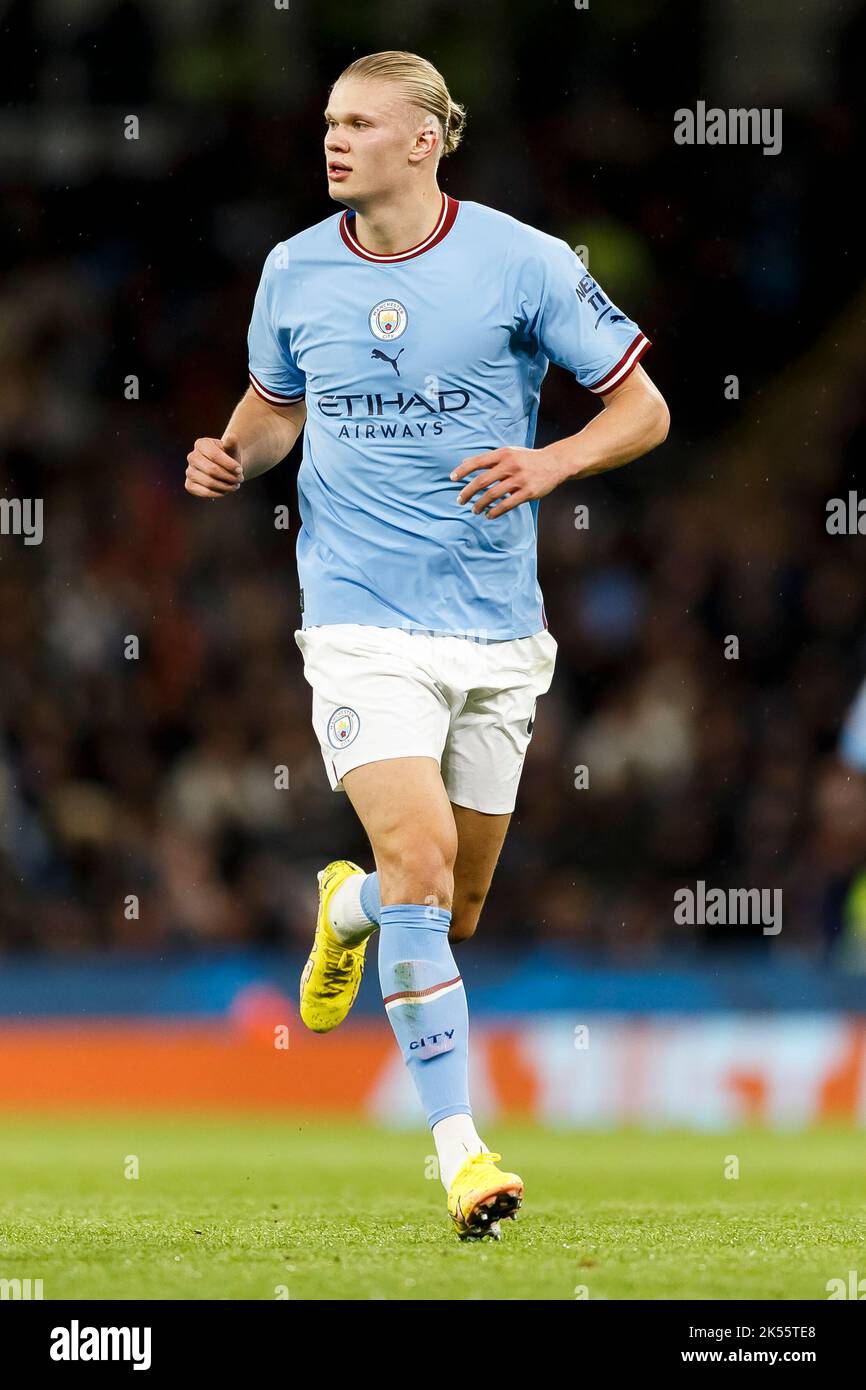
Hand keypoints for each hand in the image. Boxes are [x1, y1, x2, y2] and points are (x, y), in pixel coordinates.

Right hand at [185, 434, 242, 498]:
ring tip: (235, 485)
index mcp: (201, 444)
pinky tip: (225, 491)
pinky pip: (203, 492)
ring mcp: (189, 471)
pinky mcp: (189, 485)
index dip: (229, 464)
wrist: (226, 469)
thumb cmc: (229, 457)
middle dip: (229, 477)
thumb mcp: (233, 449)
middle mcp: (192, 456)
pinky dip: (218, 493)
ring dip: (226, 486)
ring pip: (209, 482)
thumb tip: (231, 436)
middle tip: (240, 479)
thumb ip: (232, 443)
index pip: (214, 455)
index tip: (240, 470)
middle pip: (212, 470)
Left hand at [450, 445, 569, 518]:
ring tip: (474, 510)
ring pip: (493, 495)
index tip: (452, 478)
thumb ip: (488, 458)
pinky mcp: (527, 492)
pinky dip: (495, 512)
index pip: (478, 461)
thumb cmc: (527, 459)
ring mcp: (519, 480)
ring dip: (480, 504)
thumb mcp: (508, 452)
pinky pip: (507, 504)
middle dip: (468, 492)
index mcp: (503, 454)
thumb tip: (464, 463)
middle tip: (460, 500)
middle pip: (482, 481)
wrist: (555, 463)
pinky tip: (489, 515)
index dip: (463, 470)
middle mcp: (510, 466)